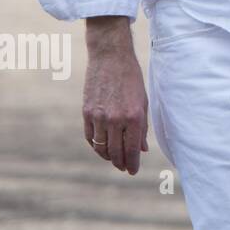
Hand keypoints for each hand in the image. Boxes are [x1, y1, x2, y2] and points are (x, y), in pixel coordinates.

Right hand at [83, 18, 149, 173]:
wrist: (110, 57)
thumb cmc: (132, 78)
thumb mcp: (143, 101)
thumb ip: (142, 127)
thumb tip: (143, 149)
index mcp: (134, 116)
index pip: (132, 149)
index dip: (133, 163)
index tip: (133, 171)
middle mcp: (116, 119)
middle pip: (116, 152)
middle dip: (121, 163)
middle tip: (124, 167)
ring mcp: (99, 116)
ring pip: (101, 147)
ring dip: (107, 157)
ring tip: (114, 159)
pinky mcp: (86, 112)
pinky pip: (90, 136)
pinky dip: (95, 145)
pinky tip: (101, 147)